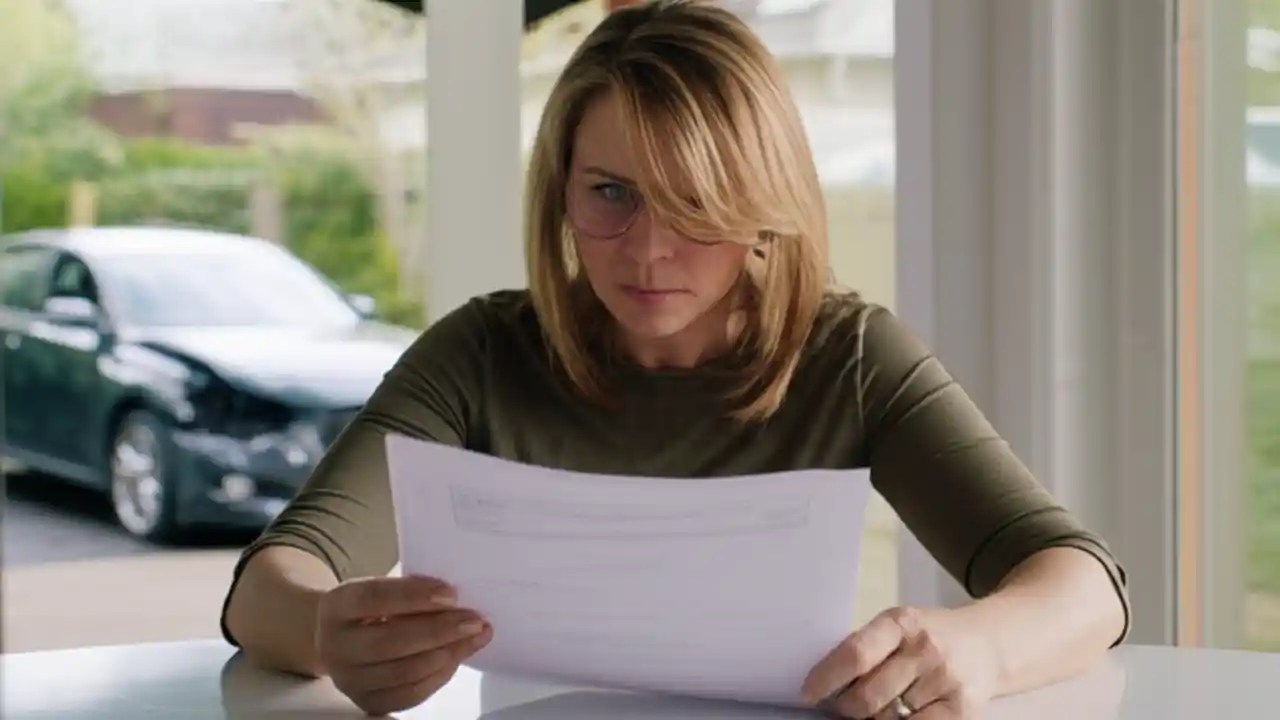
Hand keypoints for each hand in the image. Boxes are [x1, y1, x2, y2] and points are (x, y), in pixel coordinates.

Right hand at [315, 575, 492, 715]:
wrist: (340, 640)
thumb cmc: (371, 607)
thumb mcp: (379, 588)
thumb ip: (409, 590)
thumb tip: (453, 599)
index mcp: (335, 607)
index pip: (372, 599)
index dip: (413, 596)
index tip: (450, 593)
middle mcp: (335, 647)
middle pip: (389, 643)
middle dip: (438, 631)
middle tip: (473, 620)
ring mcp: (348, 680)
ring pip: (403, 673)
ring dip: (447, 654)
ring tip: (475, 637)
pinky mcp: (367, 702)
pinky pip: (409, 695)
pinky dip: (439, 676)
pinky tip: (457, 657)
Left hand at [801, 606, 998, 718]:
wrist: (989, 644)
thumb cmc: (929, 635)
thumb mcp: (898, 626)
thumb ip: (866, 648)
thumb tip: (823, 681)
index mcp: (901, 622)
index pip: (855, 654)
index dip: (826, 679)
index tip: (808, 694)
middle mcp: (925, 649)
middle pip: (868, 695)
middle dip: (845, 708)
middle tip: (839, 707)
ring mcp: (945, 679)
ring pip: (888, 718)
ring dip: (871, 719)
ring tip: (871, 709)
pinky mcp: (962, 709)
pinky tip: (897, 717)